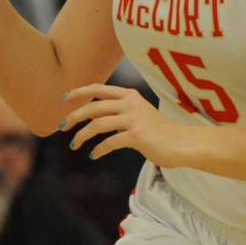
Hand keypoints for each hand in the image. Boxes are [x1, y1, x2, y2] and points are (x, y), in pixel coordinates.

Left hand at [63, 83, 186, 165]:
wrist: (182, 143)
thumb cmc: (160, 132)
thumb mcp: (139, 114)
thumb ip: (119, 111)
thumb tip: (92, 117)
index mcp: (130, 95)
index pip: (98, 89)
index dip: (79, 92)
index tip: (65, 99)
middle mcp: (130, 104)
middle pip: (93, 107)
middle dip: (74, 117)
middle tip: (63, 127)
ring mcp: (134, 119)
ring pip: (97, 125)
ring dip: (82, 135)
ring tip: (74, 144)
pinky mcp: (137, 136)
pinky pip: (110, 142)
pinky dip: (99, 149)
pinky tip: (94, 155)